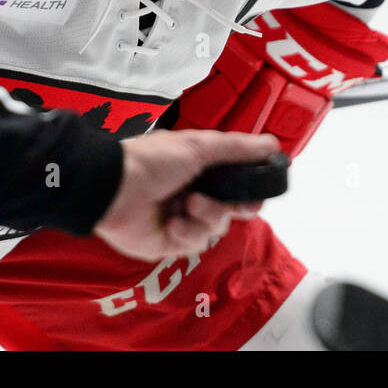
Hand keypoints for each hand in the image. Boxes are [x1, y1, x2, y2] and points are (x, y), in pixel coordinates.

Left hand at [93, 129, 279, 261]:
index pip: (236, 183)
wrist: (113, 188)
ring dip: (207, 214)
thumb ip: (238, 148)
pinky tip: (172, 222)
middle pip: (231, 208)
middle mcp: (193, 193)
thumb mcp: (200, 146)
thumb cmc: (153, 160)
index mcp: (200, 169)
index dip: (251, 190)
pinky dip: (186, 232)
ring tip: (188, 203)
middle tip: (237, 205)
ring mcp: (181, 219)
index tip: (259, 192)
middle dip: (235, 206)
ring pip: (215, 227)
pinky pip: (194, 243)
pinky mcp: (169, 243)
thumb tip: (273, 144)